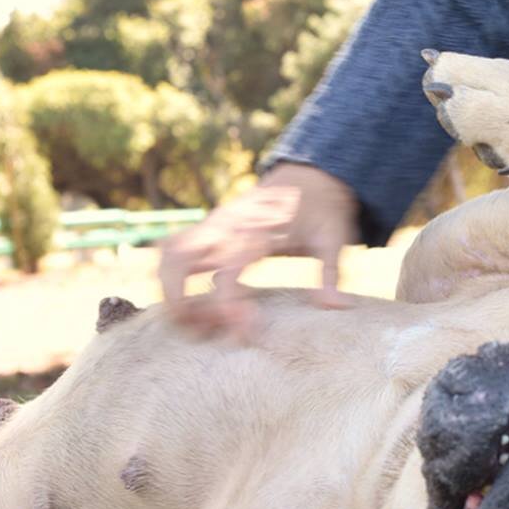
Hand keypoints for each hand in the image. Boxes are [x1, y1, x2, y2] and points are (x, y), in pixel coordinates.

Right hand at [159, 164, 358, 338]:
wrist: (309, 176)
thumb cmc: (322, 212)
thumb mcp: (334, 240)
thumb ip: (331, 275)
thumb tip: (340, 308)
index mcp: (257, 229)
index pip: (229, 269)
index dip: (229, 303)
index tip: (242, 332)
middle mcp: (228, 225)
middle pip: (178, 256)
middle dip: (177, 297)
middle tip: (196, 330)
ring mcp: (214, 224)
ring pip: (168, 252)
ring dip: (168, 288)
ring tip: (189, 321)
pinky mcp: (209, 228)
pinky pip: (174, 248)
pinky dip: (171, 275)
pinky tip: (190, 302)